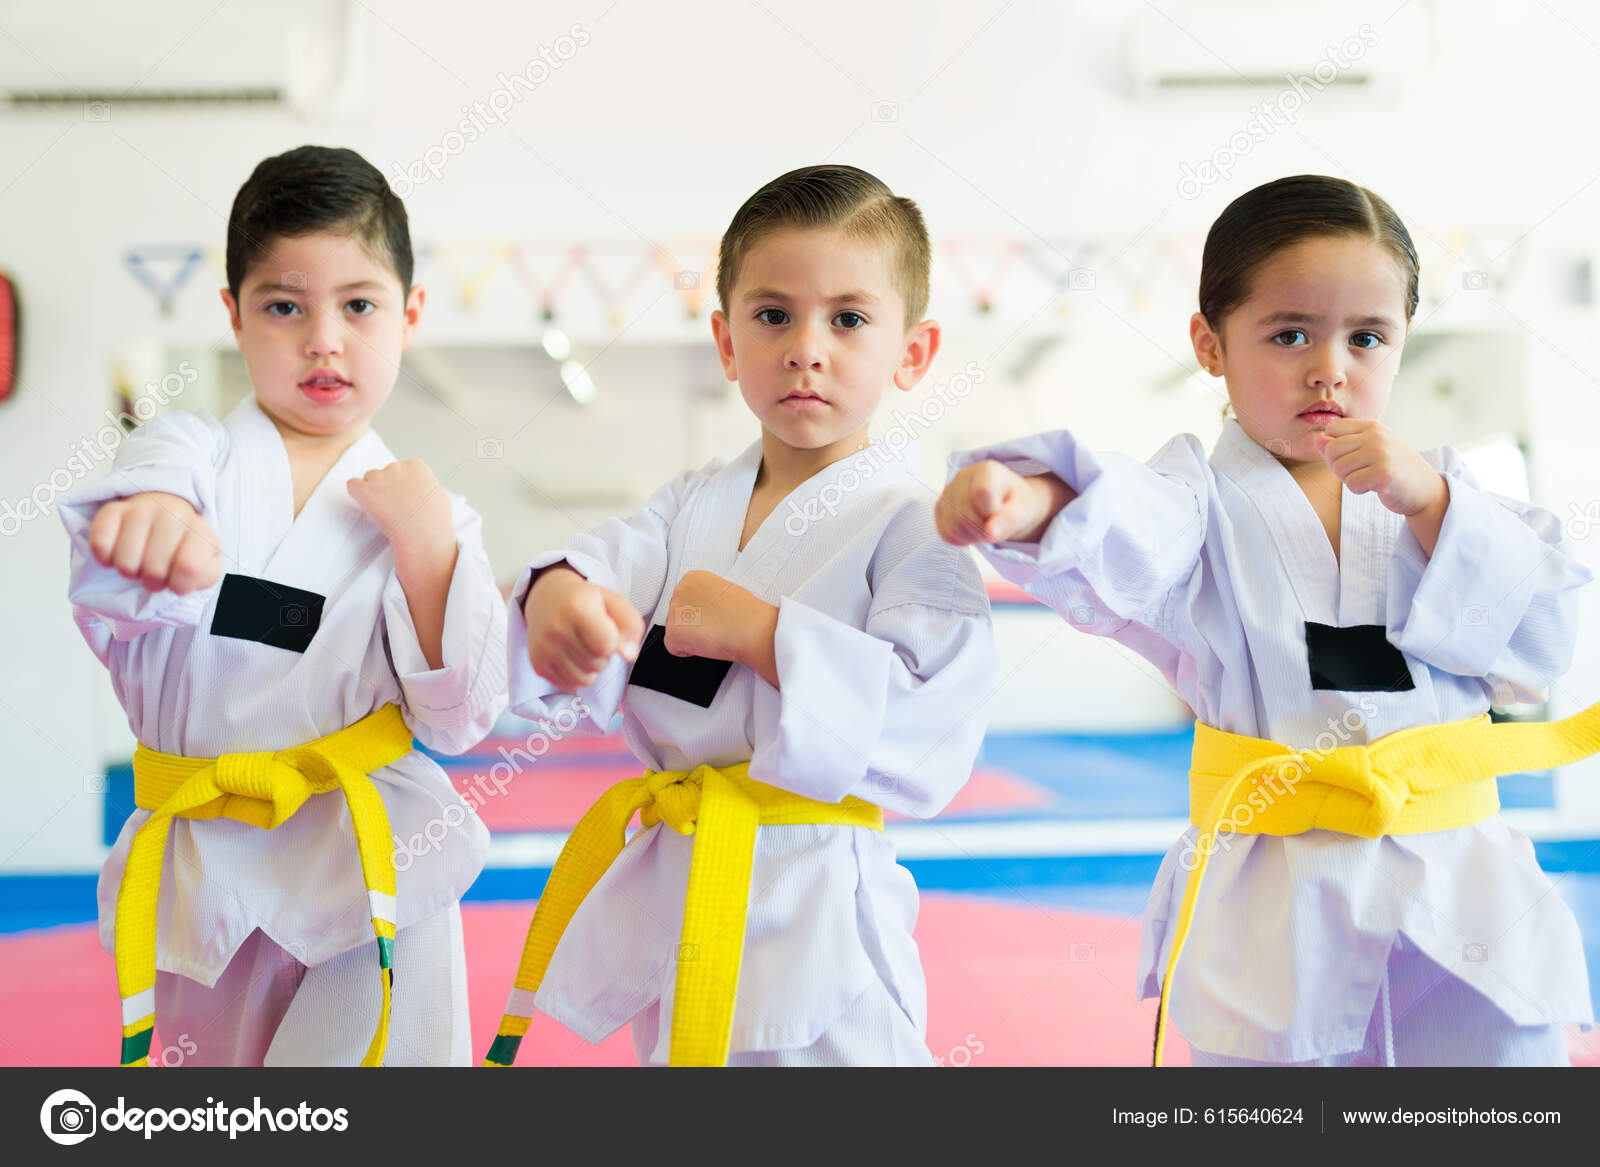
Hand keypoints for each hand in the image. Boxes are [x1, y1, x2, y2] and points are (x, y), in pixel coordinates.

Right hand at [87, 491, 220, 593]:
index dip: (177, 585)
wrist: (166, 514)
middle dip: (152, 582)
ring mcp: (141, 509)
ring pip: (125, 562)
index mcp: (200, 530)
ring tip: (138, 562)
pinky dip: (105, 558)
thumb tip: (182, 582)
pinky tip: (117, 553)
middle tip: (154, 573)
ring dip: (129, 571)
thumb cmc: (183, 548)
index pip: (188, 568)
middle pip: (154, 570)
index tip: (175, 580)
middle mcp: (172, 514)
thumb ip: (203, 576)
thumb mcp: (205, 565)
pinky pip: (99, 545)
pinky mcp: (112, 509)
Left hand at [347, 459, 454, 558]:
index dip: (401, 486)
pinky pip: (353, 486)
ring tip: (384, 512)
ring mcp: (379, 477)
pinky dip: (357, 496)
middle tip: (393, 508)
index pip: (401, 469)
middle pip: (384, 473)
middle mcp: (396, 466)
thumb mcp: (438, 494)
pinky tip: (368, 508)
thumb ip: (423, 484)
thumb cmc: (435, 521)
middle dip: (386, 489)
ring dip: (373, 493)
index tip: (404, 500)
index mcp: (415, 465)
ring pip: (368, 480)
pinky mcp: (364, 489)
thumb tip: (416, 484)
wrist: (423, 537)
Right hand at [524, 566, 644, 690]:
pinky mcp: (538, 665)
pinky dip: (577, 676)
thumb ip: (631, 625)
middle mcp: (556, 629)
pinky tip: (573, 657)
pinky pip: (571, 686)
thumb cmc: (586, 602)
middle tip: (592, 637)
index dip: (614, 642)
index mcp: (577, 608)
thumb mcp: (613, 602)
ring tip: (583, 647)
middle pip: (598, 664)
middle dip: (602, 655)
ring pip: (585, 680)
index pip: (607, 645)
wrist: (547, 598)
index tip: (606, 630)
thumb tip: (628, 655)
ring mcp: (544, 648)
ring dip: (591, 668)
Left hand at [664, 569, 777, 666]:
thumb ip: (706, 598)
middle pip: (677, 615)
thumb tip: (701, 610)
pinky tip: (706, 643)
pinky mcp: (673, 631)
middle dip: (692, 625)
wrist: (752, 627)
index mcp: (692, 578)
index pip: (684, 601)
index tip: (713, 616)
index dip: (699, 614)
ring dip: (691, 638)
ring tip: (713, 633)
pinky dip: (688, 652)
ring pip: (675, 631)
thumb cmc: (747, 613)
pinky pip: (673, 647)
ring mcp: (674, 610)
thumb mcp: (724, 592)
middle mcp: (680, 589)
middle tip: (713, 627)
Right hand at [936, 460, 1068, 545]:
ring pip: (953, 526)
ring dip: (973, 537)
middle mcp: (962, 477)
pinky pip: (945, 533)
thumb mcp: (1022, 509)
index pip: (981, 493)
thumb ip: (1010, 519)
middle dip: (983, 530)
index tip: (1001, 514)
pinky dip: (962, 539)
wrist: (1006, 502)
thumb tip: (990, 532)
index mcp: (986, 470)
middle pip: (965, 514)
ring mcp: (947, 492)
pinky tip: (973, 532)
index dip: (992, 513)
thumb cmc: (1015, 502)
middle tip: (995, 528)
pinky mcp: (939, 508)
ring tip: (985, 529)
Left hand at [1318, 419, 1446, 516]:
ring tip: (1370, 478)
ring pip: (1339, 468)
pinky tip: (1375, 487)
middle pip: (1331, 450)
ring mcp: (1381, 454)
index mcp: (1372, 426)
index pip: (1332, 428)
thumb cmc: (1393, 469)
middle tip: (1360, 471)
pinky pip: (1351, 483)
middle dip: (1339, 466)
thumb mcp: (1369, 451)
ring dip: (1350, 479)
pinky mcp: (1383, 474)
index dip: (1334, 447)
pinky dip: (1359, 489)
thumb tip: (1316, 439)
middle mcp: (1377, 436)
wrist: (1425, 489)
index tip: (1352, 457)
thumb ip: (1341, 445)